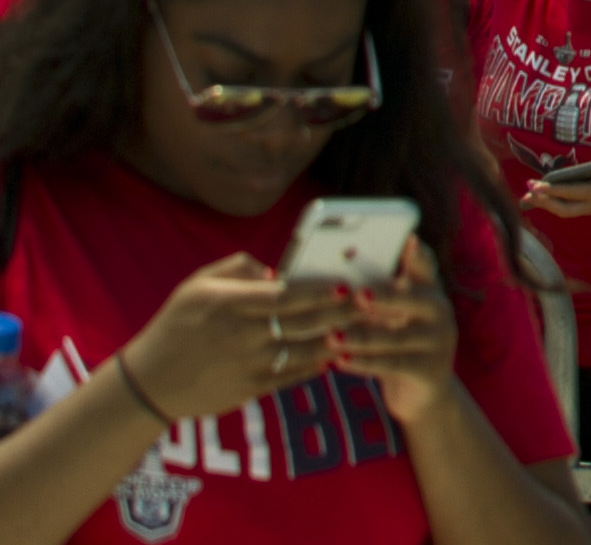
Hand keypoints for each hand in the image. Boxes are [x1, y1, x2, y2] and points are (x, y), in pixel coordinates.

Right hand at [121, 252, 351, 425]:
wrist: (148, 385)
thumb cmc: (175, 326)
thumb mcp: (196, 286)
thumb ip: (239, 268)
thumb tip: (279, 270)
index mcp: (227, 304)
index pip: (283, 295)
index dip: (318, 290)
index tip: (345, 282)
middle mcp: (239, 335)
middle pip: (302, 321)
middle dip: (341, 310)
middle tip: (372, 299)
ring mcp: (246, 366)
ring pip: (304, 350)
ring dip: (337, 338)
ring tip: (364, 326)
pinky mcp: (249, 390)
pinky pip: (291, 375)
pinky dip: (316, 364)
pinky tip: (335, 352)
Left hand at [316, 231, 462, 419]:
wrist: (423, 395)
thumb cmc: (396, 348)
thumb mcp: (392, 319)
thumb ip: (373, 299)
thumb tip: (333, 282)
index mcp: (429, 292)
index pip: (425, 268)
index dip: (417, 255)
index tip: (408, 239)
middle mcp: (440, 311)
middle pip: (412, 299)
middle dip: (383, 297)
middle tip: (356, 295)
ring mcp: (438, 341)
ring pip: (397, 336)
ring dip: (362, 336)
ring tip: (332, 336)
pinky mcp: (430, 369)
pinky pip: (393, 364)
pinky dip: (365, 363)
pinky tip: (340, 361)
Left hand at [520, 146, 590, 218]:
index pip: (575, 192)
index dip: (556, 190)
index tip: (539, 184)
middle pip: (565, 208)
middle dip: (545, 200)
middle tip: (530, 189)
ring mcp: (588, 209)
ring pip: (563, 212)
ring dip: (544, 204)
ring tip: (527, 194)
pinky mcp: (584, 210)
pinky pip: (564, 210)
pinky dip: (549, 205)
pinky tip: (535, 198)